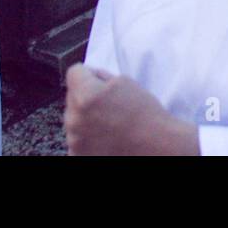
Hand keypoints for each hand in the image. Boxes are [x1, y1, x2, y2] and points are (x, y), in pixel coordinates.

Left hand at [64, 63, 197, 155]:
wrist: (155, 146)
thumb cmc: (144, 114)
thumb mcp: (125, 82)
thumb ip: (100, 76)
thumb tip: (88, 76)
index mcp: (86, 96)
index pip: (74, 72)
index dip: (88, 74)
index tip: (99, 82)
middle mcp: (74, 119)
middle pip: (72, 97)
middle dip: (86, 97)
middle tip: (109, 105)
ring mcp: (74, 140)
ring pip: (73, 118)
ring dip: (85, 118)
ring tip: (109, 124)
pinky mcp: (77, 154)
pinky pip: (76, 138)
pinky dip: (86, 138)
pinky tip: (105, 138)